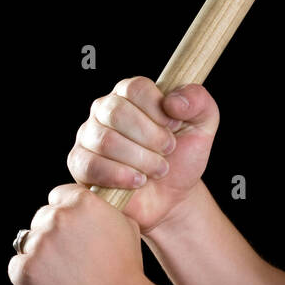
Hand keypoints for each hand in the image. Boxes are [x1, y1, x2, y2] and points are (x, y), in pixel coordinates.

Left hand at [8, 183, 151, 284]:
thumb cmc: (127, 272)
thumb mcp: (126, 227)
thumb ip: (104, 212)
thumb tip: (93, 210)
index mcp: (83, 203)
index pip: (59, 196)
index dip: (66, 212)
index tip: (71, 229)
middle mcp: (58, 218)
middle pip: (42, 218)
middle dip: (52, 234)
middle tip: (68, 258)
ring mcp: (39, 244)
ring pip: (28, 243)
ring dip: (40, 255)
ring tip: (61, 276)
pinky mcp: (24, 270)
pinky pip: (17, 266)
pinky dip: (28, 276)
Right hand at [67, 77, 219, 234]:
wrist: (172, 197)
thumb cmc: (183, 156)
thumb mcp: (203, 124)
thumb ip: (198, 100)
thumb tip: (173, 101)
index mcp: (131, 93)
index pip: (135, 88)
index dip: (158, 109)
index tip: (174, 127)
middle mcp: (105, 109)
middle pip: (117, 112)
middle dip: (151, 137)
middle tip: (168, 151)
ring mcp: (89, 136)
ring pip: (106, 140)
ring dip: (140, 159)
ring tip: (158, 169)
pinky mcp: (80, 164)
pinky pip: (91, 165)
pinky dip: (120, 175)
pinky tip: (139, 181)